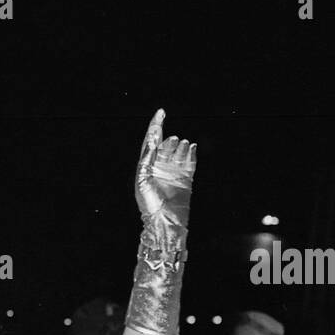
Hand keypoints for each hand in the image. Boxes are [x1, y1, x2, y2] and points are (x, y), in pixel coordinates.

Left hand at [134, 109, 196, 227]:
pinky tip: (192, 147)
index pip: (151, 141)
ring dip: (181, 145)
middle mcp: (160, 167)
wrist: (164, 222)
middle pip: (166, 144)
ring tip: (182, 144)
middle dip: (169, 140)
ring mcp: (173, 172)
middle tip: (172, 142)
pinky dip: (192, 153)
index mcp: (147, 166)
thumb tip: (152, 140)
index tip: (161, 112)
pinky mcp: (186, 178)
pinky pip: (190, 161)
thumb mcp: (142, 179)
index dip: (156, 125)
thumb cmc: (149, 204)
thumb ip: (146, 159)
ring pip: (179, 151)